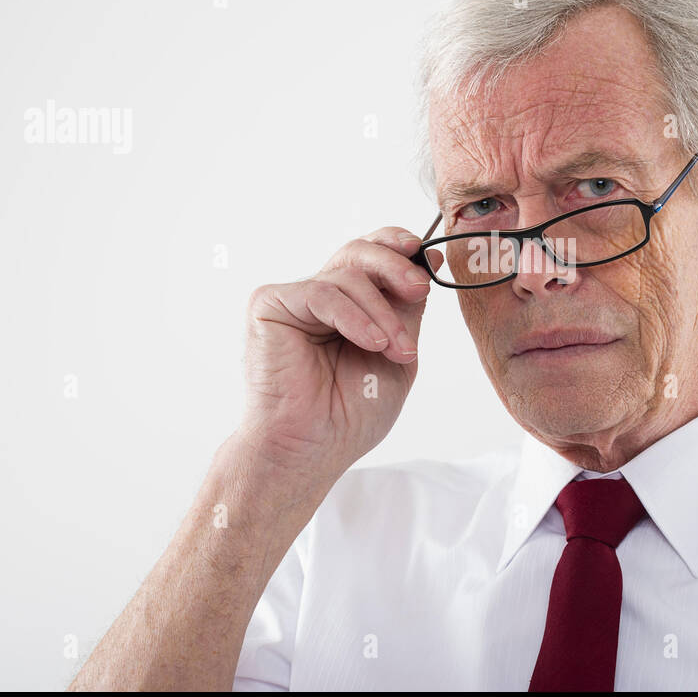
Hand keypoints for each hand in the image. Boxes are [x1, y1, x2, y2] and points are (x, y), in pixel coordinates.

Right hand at [234, 227, 443, 497]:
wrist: (312, 449)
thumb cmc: (350, 413)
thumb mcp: (398, 353)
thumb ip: (408, 309)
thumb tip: (427, 260)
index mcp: (350, 305)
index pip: (372, 256)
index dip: (398, 247)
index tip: (425, 255)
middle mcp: (321, 297)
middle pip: (360, 253)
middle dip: (396, 267)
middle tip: (418, 289)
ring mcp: (294, 300)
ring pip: (347, 275)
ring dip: (381, 313)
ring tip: (394, 350)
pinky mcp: (270, 305)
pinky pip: (322, 293)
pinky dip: (353, 317)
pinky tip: (372, 343)